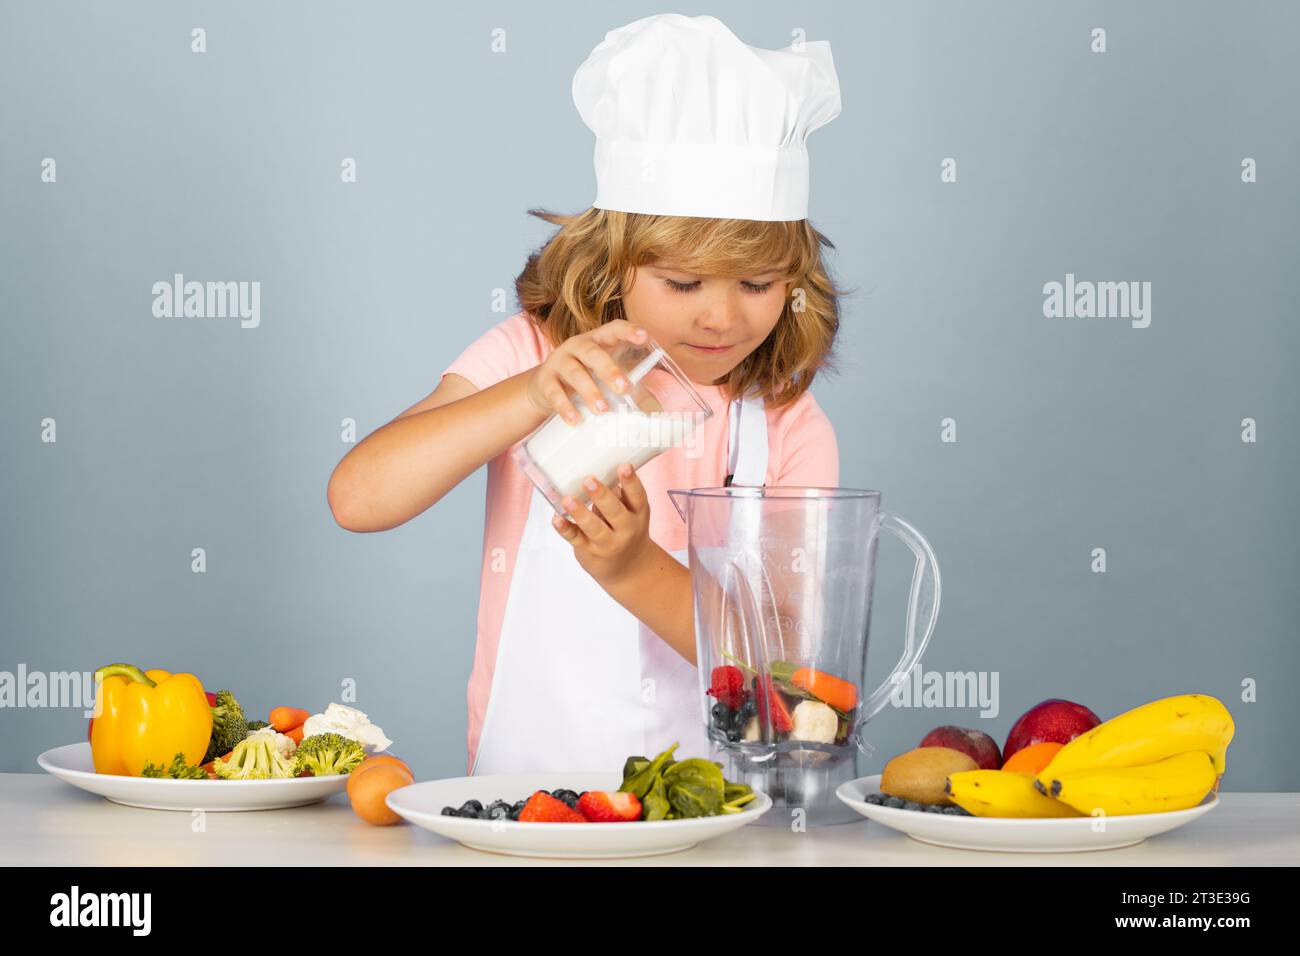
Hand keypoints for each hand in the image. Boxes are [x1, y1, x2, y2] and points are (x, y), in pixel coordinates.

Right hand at [525, 320, 648, 423]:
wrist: (544, 388)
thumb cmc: (583, 379)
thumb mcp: (602, 375)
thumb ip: (624, 384)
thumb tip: (652, 407)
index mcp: (596, 341)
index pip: (613, 329)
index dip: (628, 331)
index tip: (644, 337)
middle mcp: (576, 346)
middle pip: (593, 353)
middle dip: (609, 370)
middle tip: (624, 388)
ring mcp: (559, 361)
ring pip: (575, 372)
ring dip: (590, 391)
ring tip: (602, 409)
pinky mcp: (545, 380)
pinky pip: (554, 393)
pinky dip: (566, 407)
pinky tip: (576, 419)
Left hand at [551, 464, 653, 586]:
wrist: (629, 570)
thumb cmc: (626, 530)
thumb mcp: (632, 513)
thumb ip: (619, 494)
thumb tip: (600, 463)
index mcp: (638, 514)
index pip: (637, 496)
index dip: (631, 481)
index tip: (624, 466)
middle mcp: (626, 529)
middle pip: (615, 512)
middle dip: (602, 496)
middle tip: (589, 480)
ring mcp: (607, 543)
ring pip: (594, 528)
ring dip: (580, 513)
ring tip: (568, 499)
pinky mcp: (589, 551)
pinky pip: (575, 539)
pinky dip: (564, 529)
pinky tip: (556, 519)